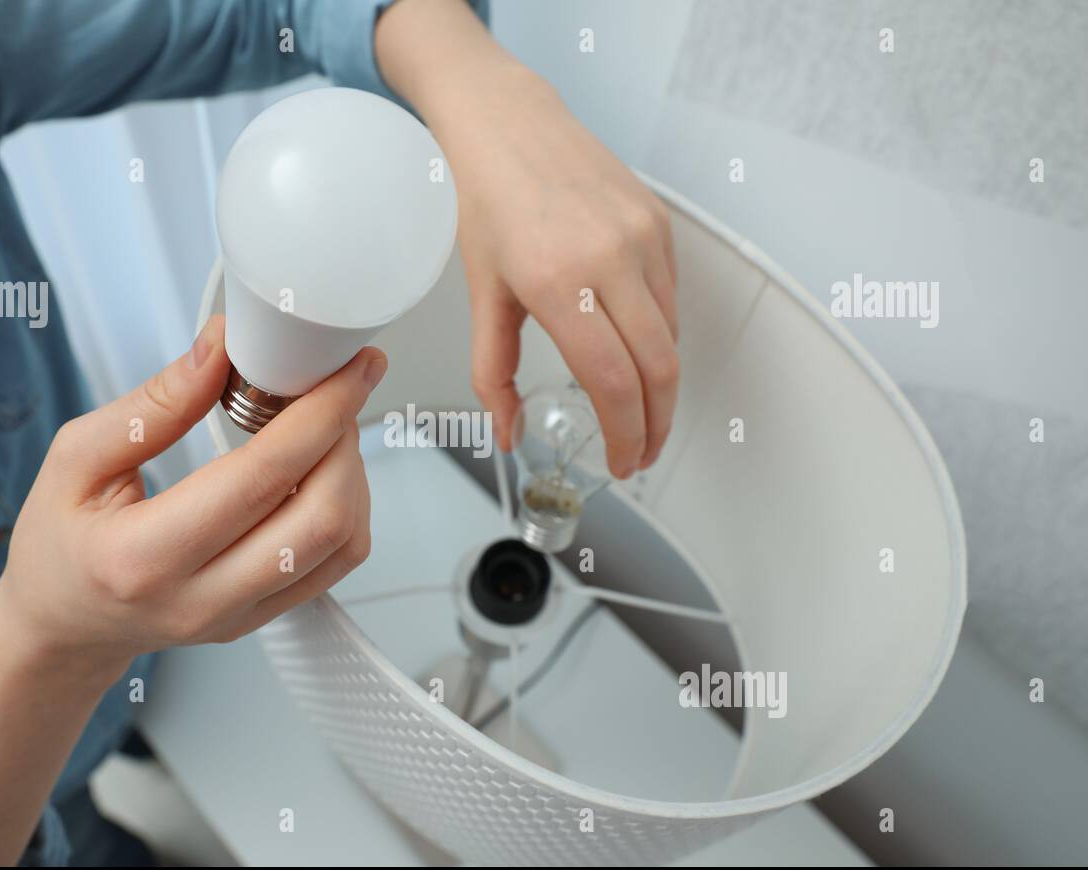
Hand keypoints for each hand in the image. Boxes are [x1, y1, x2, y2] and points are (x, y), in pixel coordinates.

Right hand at [0, 314, 385, 674]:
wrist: (61, 622)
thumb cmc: (60, 540)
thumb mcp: (76, 457)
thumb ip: (154, 403)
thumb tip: (222, 349)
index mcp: (144, 556)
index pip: (261, 479)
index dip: (319, 416)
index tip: (347, 370)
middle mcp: (199, 598)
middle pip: (321, 520)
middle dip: (345, 441)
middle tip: (338, 391)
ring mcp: (236, 617)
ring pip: (340, 546)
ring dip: (352, 476)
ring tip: (326, 429)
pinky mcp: (260, 619)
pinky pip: (333, 566)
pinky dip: (345, 510)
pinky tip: (320, 472)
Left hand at [377, 1, 678, 478]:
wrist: (509, 124)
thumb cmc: (488, 204)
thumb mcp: (481, 295)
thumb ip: (493, 374)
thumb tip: (507, 433)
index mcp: (559, 283)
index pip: (613, 384)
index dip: (626, 435)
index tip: (623, 462)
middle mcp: (609, 259)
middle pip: (658, 370)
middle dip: (655, 425)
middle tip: (640, 453)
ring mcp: (641, 237)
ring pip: (670, 338)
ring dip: (659, 386)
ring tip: (636, 409)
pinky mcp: (658, 223)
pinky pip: (671, 300)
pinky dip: (659, 337)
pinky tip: (634, 348)